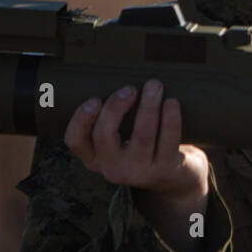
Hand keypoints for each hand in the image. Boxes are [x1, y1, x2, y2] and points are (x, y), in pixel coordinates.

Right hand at [64, 80, 209, 250]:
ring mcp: (139, 172)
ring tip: (154, 85)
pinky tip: (171, 102)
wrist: (176, 177)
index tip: (94, 99)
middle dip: (115, 107)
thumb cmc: (142, 146)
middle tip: (130, 88)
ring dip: (148, 106)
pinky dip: (170, 119)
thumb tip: (109, 74)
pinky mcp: (164, 171)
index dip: (81, 119)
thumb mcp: (119, 139)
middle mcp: (112, 169)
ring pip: (141, 136)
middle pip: (104, 135)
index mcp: (95, 158)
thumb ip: (110, 117)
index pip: (75, 141)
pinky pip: (167, 141)